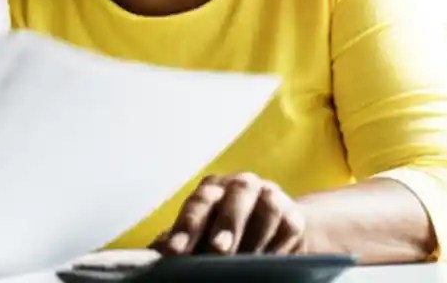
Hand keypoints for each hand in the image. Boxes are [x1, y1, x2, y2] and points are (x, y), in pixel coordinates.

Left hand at [154, 173, 305, 256]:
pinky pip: (290, 227)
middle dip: (228, 222)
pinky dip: (278, 245)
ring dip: (256, 233)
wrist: (269, 232)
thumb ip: (179, 241)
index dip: (186, 227)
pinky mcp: (294, 216)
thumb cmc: (221, 232)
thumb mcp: (200, 234)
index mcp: (212, 189)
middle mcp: (242, 186)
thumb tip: (153, 257)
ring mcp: (270, 197)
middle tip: (218, 250)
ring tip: (245, 259)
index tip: (175, 252)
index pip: (199, 202)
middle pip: (238, 193)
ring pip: (268, 205)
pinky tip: (266, 260)